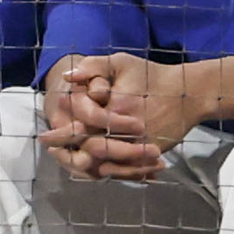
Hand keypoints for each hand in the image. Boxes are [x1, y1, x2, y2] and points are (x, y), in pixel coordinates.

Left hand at [40, 52, 233, 180]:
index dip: (61, 133)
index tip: (44, 137)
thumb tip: (67, 77)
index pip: (81, 125)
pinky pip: (126, 168)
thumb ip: (92, 67)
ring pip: (107, 163)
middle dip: (68, 153)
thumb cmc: (151, 75)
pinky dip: (108, 170)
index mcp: (115, 106)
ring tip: (69, 161)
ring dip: (85, 165)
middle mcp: (126, 129)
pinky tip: (94, 166)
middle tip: (52, 152)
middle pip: (90, 148)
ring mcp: (140, 144)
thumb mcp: (121, 63)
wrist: (189, 93)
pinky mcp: (150, 153)